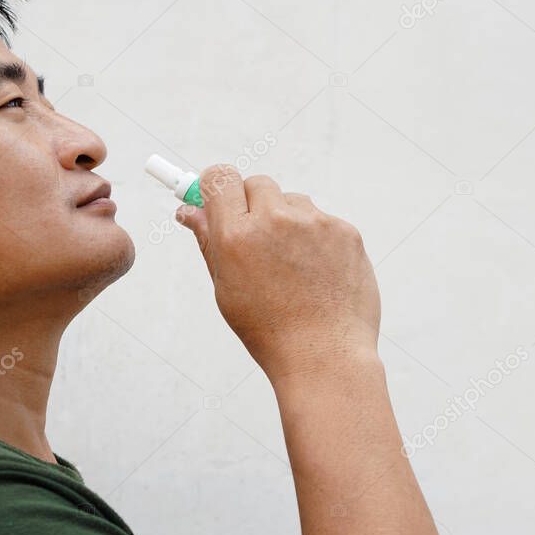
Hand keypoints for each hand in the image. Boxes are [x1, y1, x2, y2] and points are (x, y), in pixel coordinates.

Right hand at [176, 165, 380, 382]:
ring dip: (288, 221)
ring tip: (292, 267)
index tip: (217, 197)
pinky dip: (317, 239)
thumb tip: (189, 211)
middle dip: (253, 203)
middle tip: (257, 238)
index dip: (216, 186)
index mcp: (236, 236)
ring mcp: (314, 223)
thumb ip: (209, 242)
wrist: (324, 356)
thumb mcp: (225, 288)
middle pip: (257, 183)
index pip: (219, 178)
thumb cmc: (269, 329)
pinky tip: (317, 274)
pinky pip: (322, 221)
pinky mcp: (345, 231)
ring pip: (293, 201)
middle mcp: (275, 220)